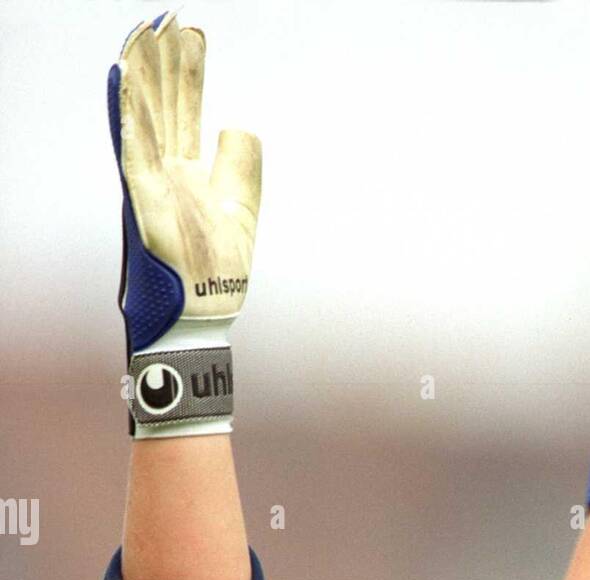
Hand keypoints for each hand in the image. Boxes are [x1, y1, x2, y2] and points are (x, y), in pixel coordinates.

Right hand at [107, 13, 261, 436]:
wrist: (204, 319)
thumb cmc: (217, 275)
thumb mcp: (241, 210)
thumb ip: (241, 168)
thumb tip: (239, 124)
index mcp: (188, 175)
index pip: (186, 111)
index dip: (189, 73)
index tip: (191, 34)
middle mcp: (167, 176)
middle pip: (165, 107)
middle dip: (166, 63)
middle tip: (167, 18)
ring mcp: (154, 189)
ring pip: (145, 121)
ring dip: (142, 78)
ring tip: (141, 34)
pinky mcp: (146, 206)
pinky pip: (135, 153)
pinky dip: (131, 118)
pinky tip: (127, 83)